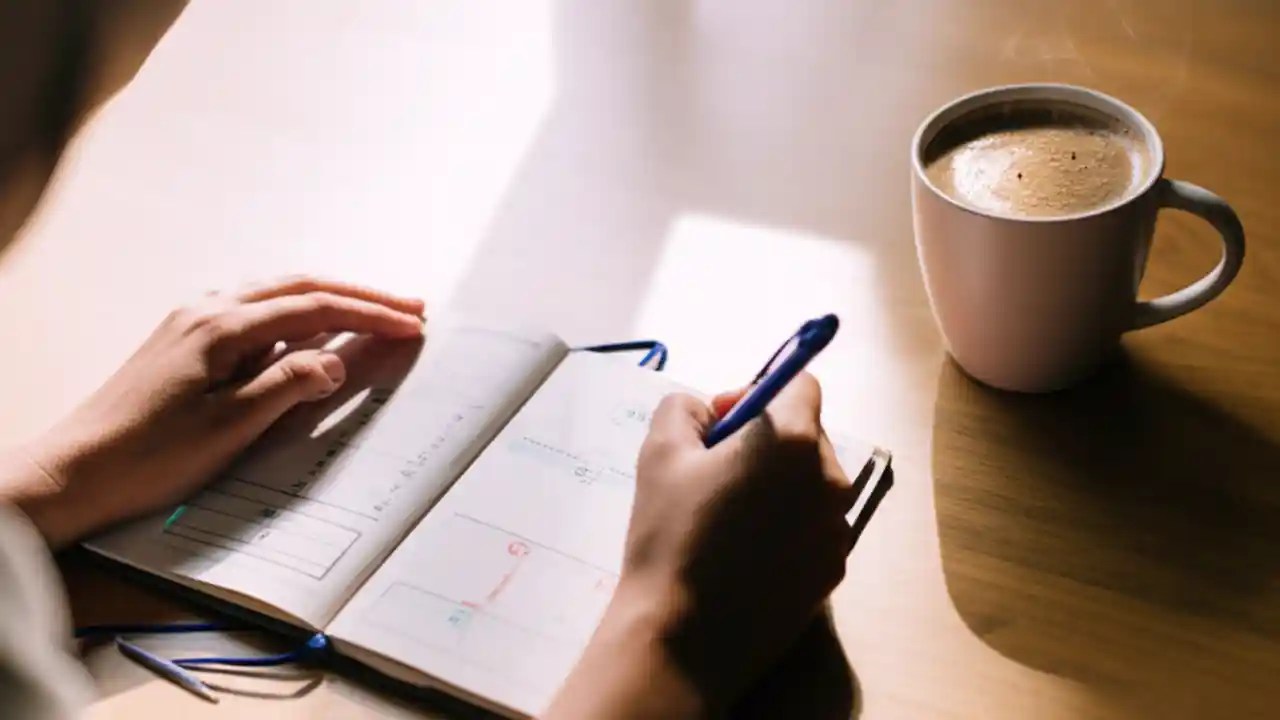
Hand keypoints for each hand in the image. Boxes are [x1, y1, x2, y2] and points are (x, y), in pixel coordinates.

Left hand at [0, 276, 423, 546]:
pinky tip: (309, 333)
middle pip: (300, 287)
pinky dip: (295, 315)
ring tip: (372, 314)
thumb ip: (287, 385)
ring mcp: (192, 322)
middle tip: (409, 310)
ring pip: (276, 295)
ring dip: (329, 300)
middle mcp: (207, 311)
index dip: (370, 315)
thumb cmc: (148, 458)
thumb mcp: (229, 427)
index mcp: (221, 327)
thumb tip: (334, 360)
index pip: (315, 308)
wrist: (74, 472)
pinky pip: (254, 313)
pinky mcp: (184, 340)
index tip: (412, 325)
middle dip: (359, 296)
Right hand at [545, 374, 867, 717]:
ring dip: (777, 484)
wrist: (683, 639)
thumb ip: (684, 408)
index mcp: (794, 442)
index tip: (722, 423)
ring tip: (726, 517)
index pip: (801, 383)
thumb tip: (709, 410)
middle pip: (807, 435)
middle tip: (714, 469)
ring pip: (811, 484)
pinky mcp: (833, 573)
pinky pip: (813, 528)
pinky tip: (743, 554)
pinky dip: (786, 527)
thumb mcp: (659, 453)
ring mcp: (837, 531)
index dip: (758, 391)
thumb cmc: (670, 537)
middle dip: (765, 440)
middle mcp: (830, 481)